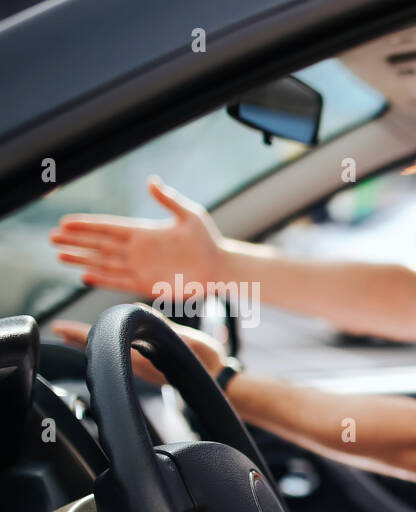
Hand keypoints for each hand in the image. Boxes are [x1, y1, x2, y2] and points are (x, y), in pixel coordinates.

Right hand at [49, 176, 225, 295]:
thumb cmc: (208, 240)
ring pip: (104, 263)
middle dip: (76, 241)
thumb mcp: (189, 215)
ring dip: (83, 259)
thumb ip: (168, 199)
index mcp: (143, 231)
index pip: (108, 226)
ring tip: (61, 256)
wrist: (221, 268)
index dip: (86, 225)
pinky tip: (85, 276)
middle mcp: (137, 250)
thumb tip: (151, 180)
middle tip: (52, 237)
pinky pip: (120, 282)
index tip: (65, 222)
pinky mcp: (148, 285)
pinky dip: (103, 280)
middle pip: (99, 244)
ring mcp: (141, 268)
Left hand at [50, 317, 226, 386]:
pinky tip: (104, 347)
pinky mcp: (149, 371)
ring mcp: (144, 370)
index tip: (61, 328)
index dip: (82, 334)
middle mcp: (140, 365)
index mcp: (145, 356)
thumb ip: (166, 327)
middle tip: (59, 329)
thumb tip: (141, 313)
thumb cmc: (209, 363)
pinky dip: (107, 350)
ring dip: (90, 345)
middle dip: (79, 338)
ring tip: (73, 337)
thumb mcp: (191, 340)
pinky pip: (120, 358)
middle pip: (103, 349)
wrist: (221, 384)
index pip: (106, 341)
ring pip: (109, 355)